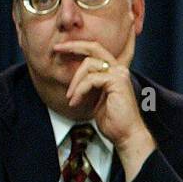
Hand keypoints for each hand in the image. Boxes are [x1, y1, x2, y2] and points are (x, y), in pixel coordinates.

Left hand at [54, 32, 155, 181]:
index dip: (78, 46)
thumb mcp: (96, 98)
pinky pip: (90, 79)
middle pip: (93, 47)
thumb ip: (90, 85)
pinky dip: (80, 90)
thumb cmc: (113, 122)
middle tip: (56, 49)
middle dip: (73, 46)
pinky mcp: (117, 81)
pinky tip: (76, 102)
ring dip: (75, 82)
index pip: (96, 51)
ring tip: (71, 98)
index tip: (60, 49)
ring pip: (88, 65)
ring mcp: (119, 74)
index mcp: (115, 72)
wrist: (126, 135)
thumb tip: (75, 78)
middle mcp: (119, 70)